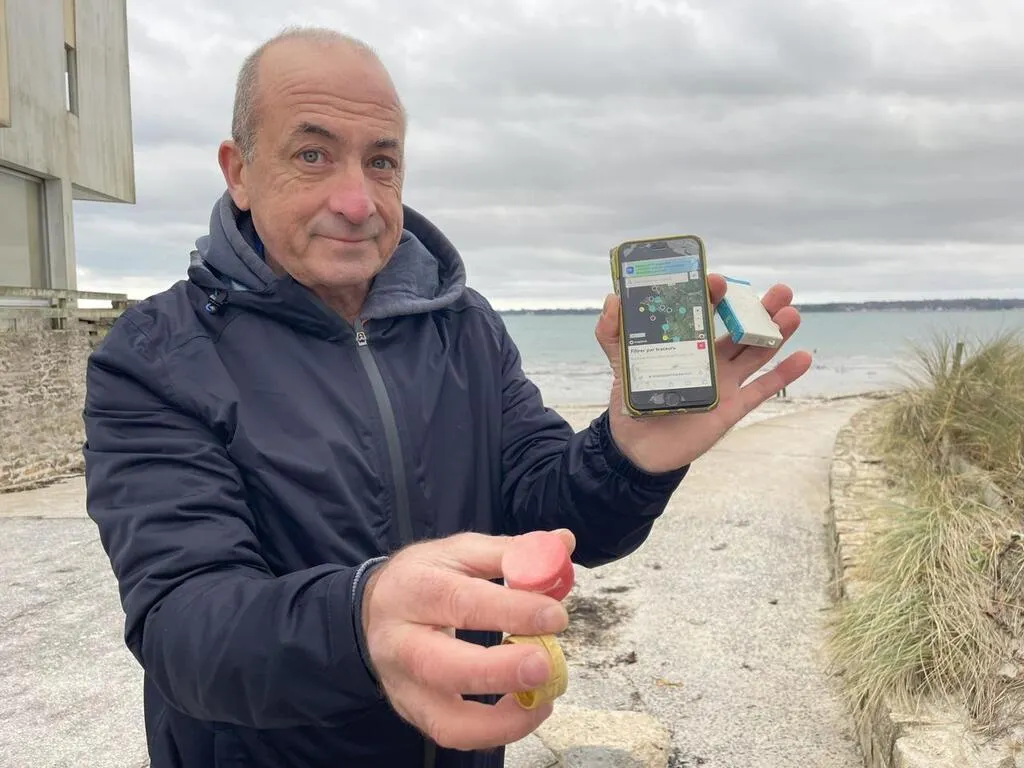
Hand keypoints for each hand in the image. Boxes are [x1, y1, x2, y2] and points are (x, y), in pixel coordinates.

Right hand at [360, 530, 575, 750]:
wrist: (373, 610)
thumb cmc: (427, 578)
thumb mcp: (460, 552)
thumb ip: (512, 552)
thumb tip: (563, 543)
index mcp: (413, 588)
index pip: (460, 601)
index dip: (511, 610)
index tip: (555, 615)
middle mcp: (400, 642)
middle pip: (442, 667)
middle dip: (499, 672)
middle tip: (545, 665)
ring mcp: (403, 685)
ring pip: (445, 721)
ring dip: (501, 720)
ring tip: (543, 699)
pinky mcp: (413, 713)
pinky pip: (454, 735)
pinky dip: (495, 732)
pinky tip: (526, 709)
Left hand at [595, 276, 811, 472]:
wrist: (636, 448)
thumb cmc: (631, 401)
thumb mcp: (618, 362)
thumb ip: (611, 332)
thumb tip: (613, 299)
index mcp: (686, 343)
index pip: (704, 312)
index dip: (714, 295)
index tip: (719, 282)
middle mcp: (709, 358)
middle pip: (740, 329)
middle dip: (760, 309)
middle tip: (781, 290)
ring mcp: (724, 382)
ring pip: (756, 353)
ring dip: (775, 334)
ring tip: (792, 314)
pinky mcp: (732, 408)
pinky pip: (761, 390)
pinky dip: (784, 375)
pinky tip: (803, 357)